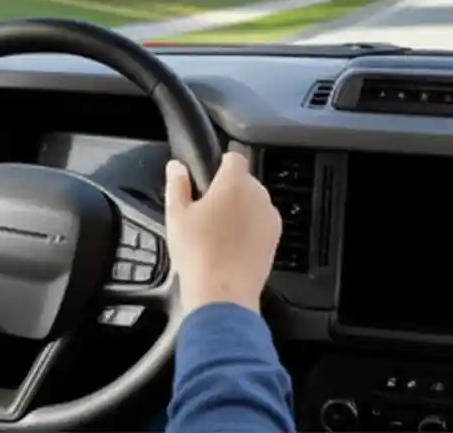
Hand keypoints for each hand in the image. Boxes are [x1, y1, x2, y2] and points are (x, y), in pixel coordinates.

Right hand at [163, 152, 281, 313]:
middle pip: (244, 181)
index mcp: (234, 182)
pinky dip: (250, 229)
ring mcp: (270, 217)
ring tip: (219, 234)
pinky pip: (261, 223)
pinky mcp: (276, 238)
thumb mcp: (176, 215)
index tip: (208, 181)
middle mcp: (258, 194)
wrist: (223, 294)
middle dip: (228, 191)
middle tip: (207, 213)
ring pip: (254, 203)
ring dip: (241, 210)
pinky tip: (232, 247)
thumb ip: (177, 184)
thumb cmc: (198, 253)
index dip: (219, 165)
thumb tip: (176, 167)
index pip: (233, 157)